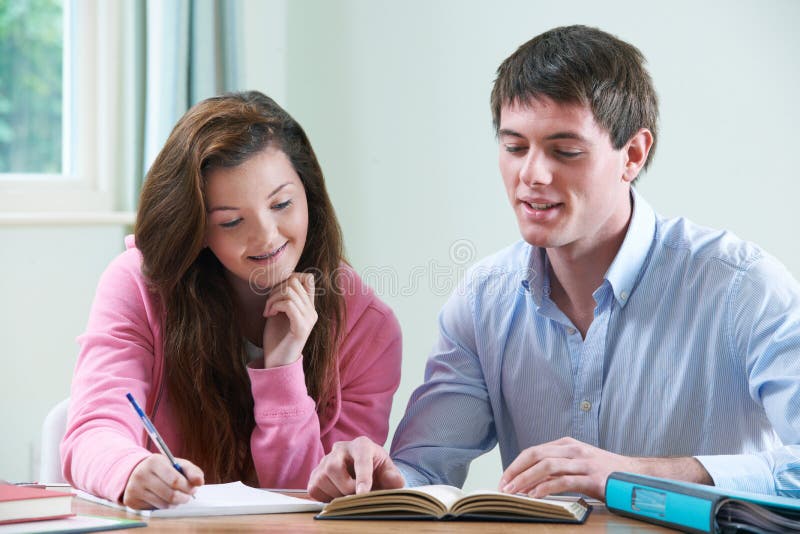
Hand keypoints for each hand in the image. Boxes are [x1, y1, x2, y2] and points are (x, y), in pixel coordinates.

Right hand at [122, 455, 203, 508]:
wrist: (137, 471)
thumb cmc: (162, 468)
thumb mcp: (176, 463)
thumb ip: (191, 471)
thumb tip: (199, 482)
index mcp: (154, 462)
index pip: (175, 480)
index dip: (188, 487)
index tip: (194, 488)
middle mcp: (141, 475)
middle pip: (170, 495)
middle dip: (185, 497)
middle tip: (188, 495)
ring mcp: (134, 489)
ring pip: (164, 504)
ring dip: (176, 503)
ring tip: (178, 496)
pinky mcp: (131, 500)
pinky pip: (155, 509)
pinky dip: (165, 506)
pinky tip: (165, 499)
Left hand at [262, 273, 316, 367]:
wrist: (277, 364)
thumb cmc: (277, 339)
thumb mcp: (280, 313)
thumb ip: (284, 297)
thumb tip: (280, 279)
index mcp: (309, 307)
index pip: (308, 278)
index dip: (290, 277)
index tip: (277, 292)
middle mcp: (312, 311)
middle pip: (295, 281)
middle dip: (276, 289)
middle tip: (269, 304)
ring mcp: (308, 319)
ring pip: (290, 291)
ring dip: (272, 298)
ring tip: (268, 311)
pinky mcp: (301, 328)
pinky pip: (288, 304)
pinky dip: (275, 306)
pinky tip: (269, 315)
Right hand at [307, 436, 404, 501]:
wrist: (364, 471)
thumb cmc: (376, 470)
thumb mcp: (388, 471)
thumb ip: (393, 477)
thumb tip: (396, 481)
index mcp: (362, 445)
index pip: (360, 459)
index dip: (362, 477)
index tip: (363, 493)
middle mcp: (340, 448)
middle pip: (334, 467)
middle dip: (345, 487)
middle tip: (357, 495)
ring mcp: (325, 460)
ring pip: (322, 478)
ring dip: (336, 493)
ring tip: (349, 494)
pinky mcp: (315, 473)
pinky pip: (314, 488)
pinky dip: (325, 496)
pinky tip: (337, 494)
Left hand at [498, 437, 635, 500]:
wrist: (635, 475)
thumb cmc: (603, 471)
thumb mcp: (577, 462)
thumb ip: (556, 468)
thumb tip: (529, 481)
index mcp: (566, 444)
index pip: (533, 451)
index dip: (515, 465)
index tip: (504, 479)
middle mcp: (573, 450)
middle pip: (535, 456)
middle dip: (516, 471)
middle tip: (503, 486)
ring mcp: (583, 463)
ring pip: (547, 467)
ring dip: (526, 479)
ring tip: (514, 492)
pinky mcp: (592, 478)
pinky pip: (563, 481)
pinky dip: (545, 488)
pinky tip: (535, 496)